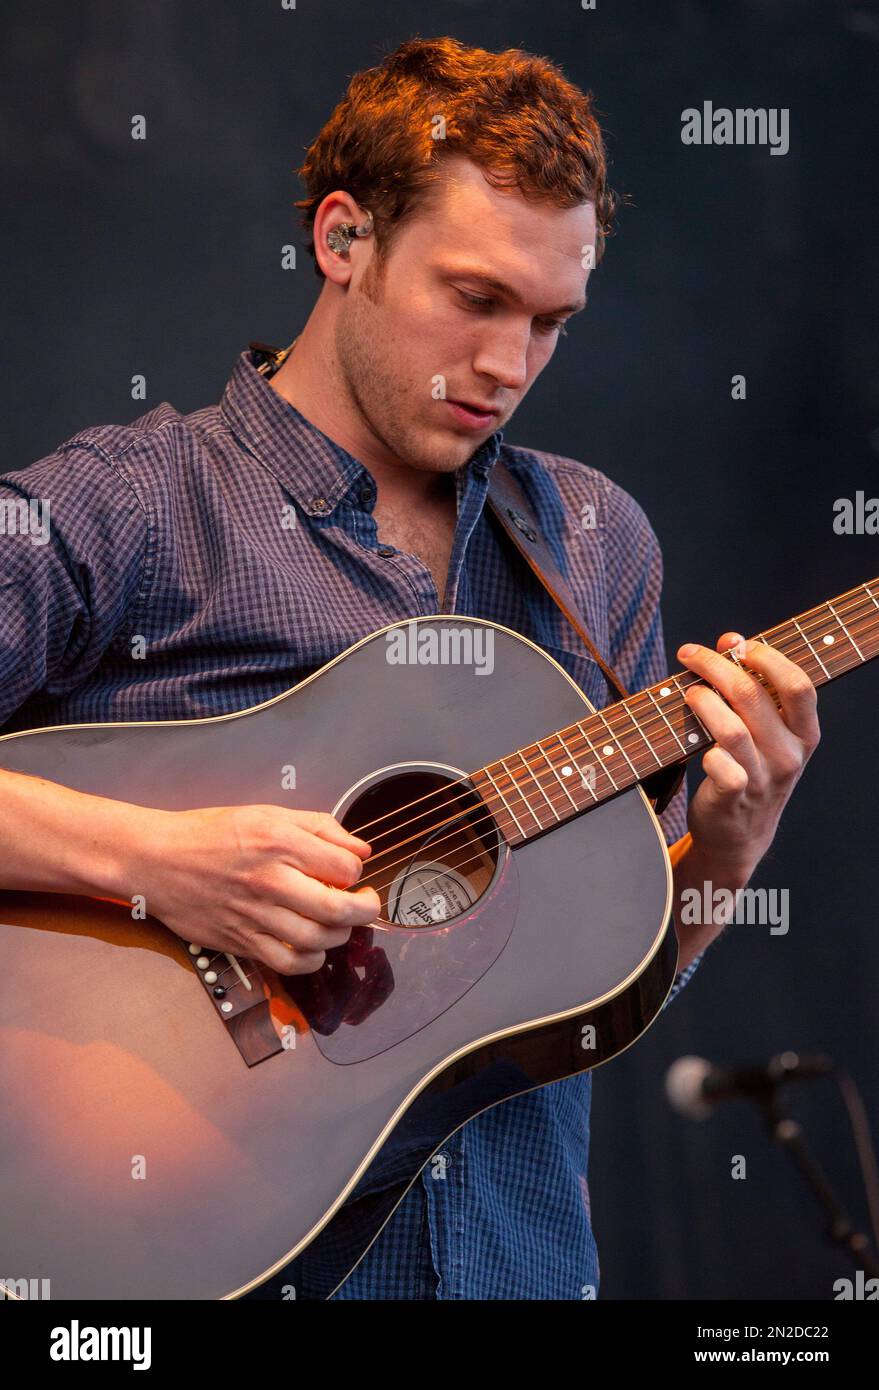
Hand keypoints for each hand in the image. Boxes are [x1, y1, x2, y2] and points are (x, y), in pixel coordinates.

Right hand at [134, 805, 380, 974]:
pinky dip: (312, 960)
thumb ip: (319, 827)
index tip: (348, 870)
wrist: (156, 859)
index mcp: (280, 842)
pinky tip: (313, 946)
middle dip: (365, 909)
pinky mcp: (241, 940)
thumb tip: (360, 848)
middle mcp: (270, 880)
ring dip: (340, 934)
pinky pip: (289, 963)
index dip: (355, 870)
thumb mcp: (267, 813)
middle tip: (365, 903)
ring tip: (337, 921)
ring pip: (319, 939)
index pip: (346, 867)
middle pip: (340, 908)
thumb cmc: (210, 834)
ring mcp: (255, 914)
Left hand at [676, 633, 820, 878]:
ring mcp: (763, 778)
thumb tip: (731, 639)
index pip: (798, 685)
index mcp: (804, 733)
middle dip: (716, 666)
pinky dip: (703, 748)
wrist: (739, 834)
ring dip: (702, 701)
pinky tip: (693, 740)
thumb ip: (753, 685)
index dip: (767, 657)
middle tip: (690, 654)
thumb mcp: (764, 731)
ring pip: (731, 728)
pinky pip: (719, 764)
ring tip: (688, 692)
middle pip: (753, 696)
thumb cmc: (751, 769)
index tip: (738, 644)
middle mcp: (789, 755)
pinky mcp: (735, 796)